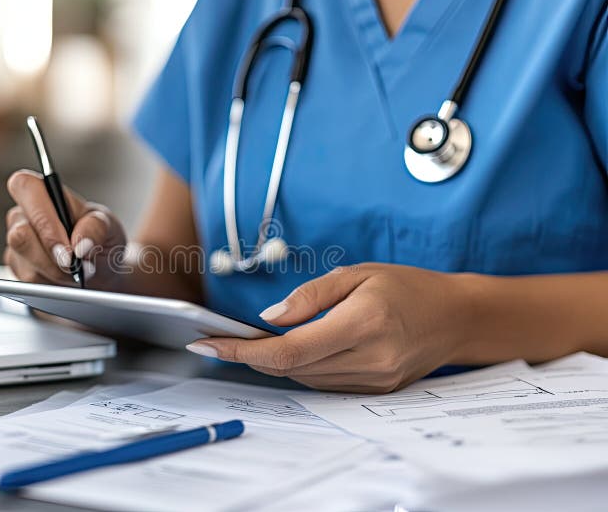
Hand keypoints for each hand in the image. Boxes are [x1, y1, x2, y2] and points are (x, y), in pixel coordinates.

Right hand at [3, 170, 126, 287]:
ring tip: (78, 274)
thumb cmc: (102, 240)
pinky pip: (27, 282)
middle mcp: (24, 216)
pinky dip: (51, 285)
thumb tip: (80, 244)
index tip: (67, 247)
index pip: (26, 187)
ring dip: (56, 274)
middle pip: (19, 235)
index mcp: (44, 193)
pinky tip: (66, 282)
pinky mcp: (17, 268)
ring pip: (24, 263)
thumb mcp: (110, 227)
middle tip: (76, 268)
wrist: (102, 272)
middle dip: (51, 258)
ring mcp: (17, 244)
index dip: (42, 219)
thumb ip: (97, 228)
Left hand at [185, 263, 470, 392]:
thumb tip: (270, 318)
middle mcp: (369, 360)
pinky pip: (323, 384)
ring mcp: (374, 381)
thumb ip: (311, 297)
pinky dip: (299, 369)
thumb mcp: (358, 274)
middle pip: (291, 369)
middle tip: (217, 340)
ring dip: (272, 363)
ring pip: (304, 379)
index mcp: (363, 324)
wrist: (456, 318)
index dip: (243, 350)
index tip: (208, 344)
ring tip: (247, 343)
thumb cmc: (407, 287)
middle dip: (249, 355)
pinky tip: (286, 352)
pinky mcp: (376, 391)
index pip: (290, 350)